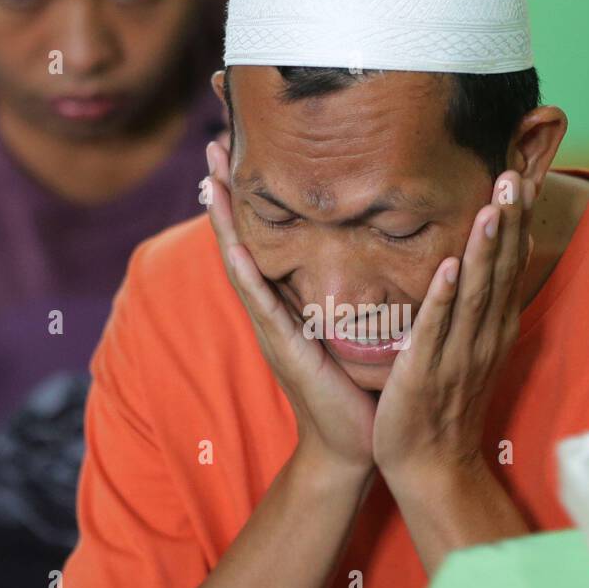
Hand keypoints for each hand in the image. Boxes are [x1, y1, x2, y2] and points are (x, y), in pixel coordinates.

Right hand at [203, 140, 375, 473]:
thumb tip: (377, 248)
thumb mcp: (353, 328)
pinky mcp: (285, 350)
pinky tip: (235, 245)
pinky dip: (246, 274)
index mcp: (289, 302)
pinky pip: (262, 306)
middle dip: (227, 193)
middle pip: (240, 239)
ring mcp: (272, 329)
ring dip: (225, 221)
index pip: (264, 237)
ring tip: (211, 178)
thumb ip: (354, 292)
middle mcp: (273, 310)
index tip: (243, 148)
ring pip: (241, 263)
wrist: (351, 445)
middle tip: (214, 142)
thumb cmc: (356, 388)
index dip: (250, 196)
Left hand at [373, 170, 533, 489]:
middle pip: (500, 272)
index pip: (510, 267)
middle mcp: (483, 338)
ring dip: (485, 250)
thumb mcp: (468, 352)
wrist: (432, 467)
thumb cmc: (443, 406)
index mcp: (492, 330)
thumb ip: (475, 311)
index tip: (522, 179)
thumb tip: (482, 267)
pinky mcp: (426, 373)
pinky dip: (445, 299)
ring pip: (476, 295)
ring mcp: (458, 356)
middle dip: (508, 223)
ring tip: (492, 207)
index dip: (517, 224)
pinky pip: (437, 331)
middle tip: (514, 175)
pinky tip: (450, 267)